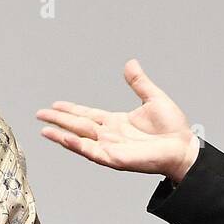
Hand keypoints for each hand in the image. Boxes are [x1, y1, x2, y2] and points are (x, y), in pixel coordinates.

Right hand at [36, 59, 200, 183]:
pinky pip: (91, 152)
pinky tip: (64, 138)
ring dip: (61, 134)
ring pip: (80, 140)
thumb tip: (130, 64)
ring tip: (44, 128)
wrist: (184, 148)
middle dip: (59, 120)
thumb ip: (139, 83)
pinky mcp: (115, 159)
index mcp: (117, 122)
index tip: (55, 105)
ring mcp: (111, 148)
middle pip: (78, 126)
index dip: (71, 110)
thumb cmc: (173, 130)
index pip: (87, 115)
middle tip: (40, 114)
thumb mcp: (153, 98)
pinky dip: (76, 145)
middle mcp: (110, 136)